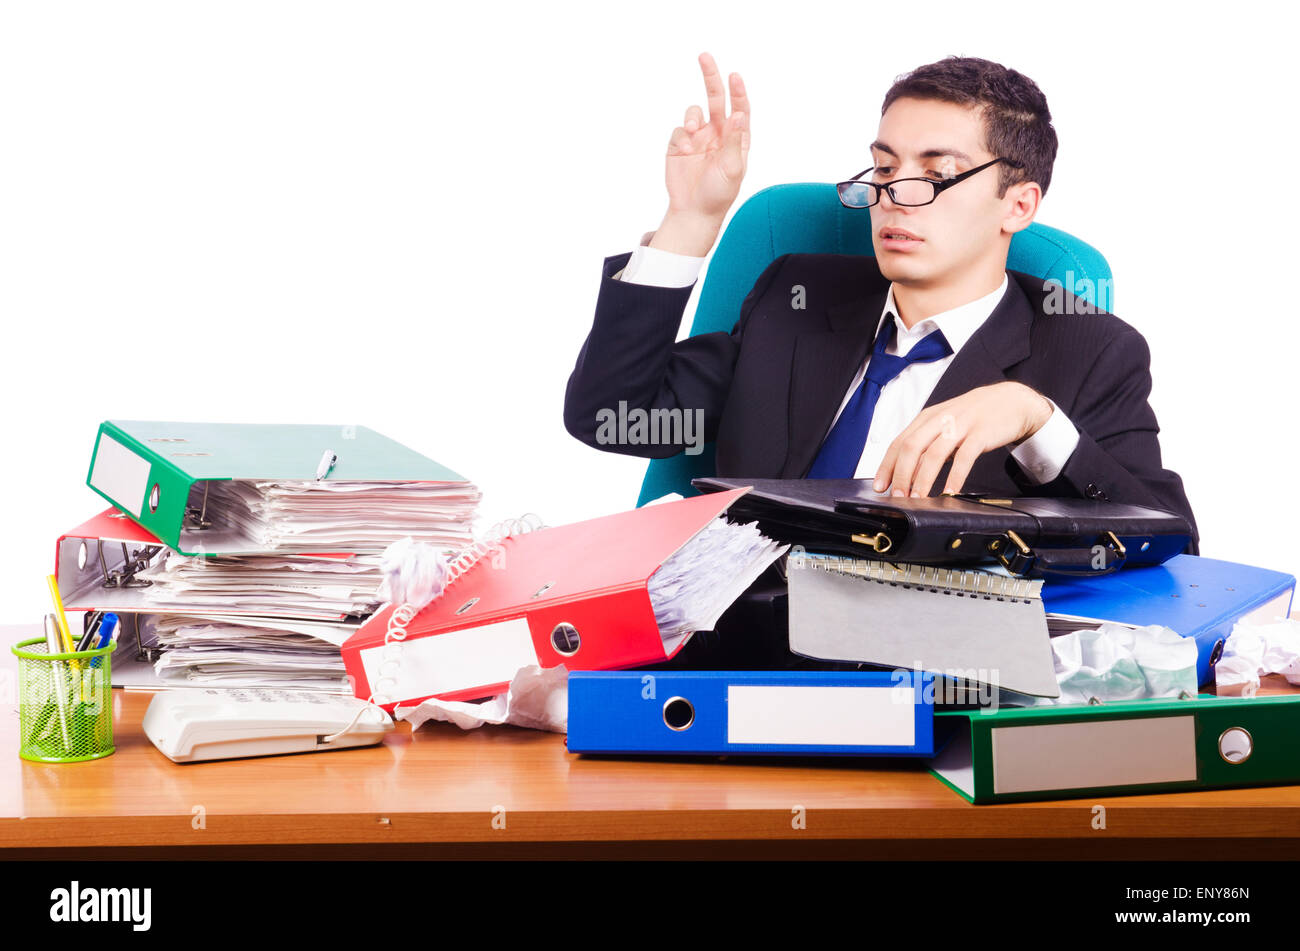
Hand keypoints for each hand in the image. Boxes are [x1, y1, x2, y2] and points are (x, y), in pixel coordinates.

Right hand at [649, 52, 749, 256]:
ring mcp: (698, 138)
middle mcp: (717, 134)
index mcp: (736, 138)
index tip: (734, 76)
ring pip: (694, 112)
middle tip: (704, 56)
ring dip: (692, 117)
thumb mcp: (731, 169)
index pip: (739, 108)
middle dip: (710, 77)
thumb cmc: (718, 194)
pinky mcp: (679, 146)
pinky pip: (679, 131)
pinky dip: (681, 136)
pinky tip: (684, 150)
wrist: (694, 212)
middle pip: (715, 98)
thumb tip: (737, 115)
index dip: (738, 92)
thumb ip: (733, 141)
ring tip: (693, 132)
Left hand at [872, 382, 1053, 496]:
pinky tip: (950, 491)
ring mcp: (960, 425)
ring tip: (918, 499)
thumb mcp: (945, 426)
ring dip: (923, 479)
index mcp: (927, 418)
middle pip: (912, 447)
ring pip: (934, 453)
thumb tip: (906, 475)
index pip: (899, 442)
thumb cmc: (974, 417)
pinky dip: (955, 476)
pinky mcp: (981, 433)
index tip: (880, 487)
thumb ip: (927, 445)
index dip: (887, 466)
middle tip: (897, 497)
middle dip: (901, 475)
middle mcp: (940, 420)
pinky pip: (965, 457)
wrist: (1012, 400)